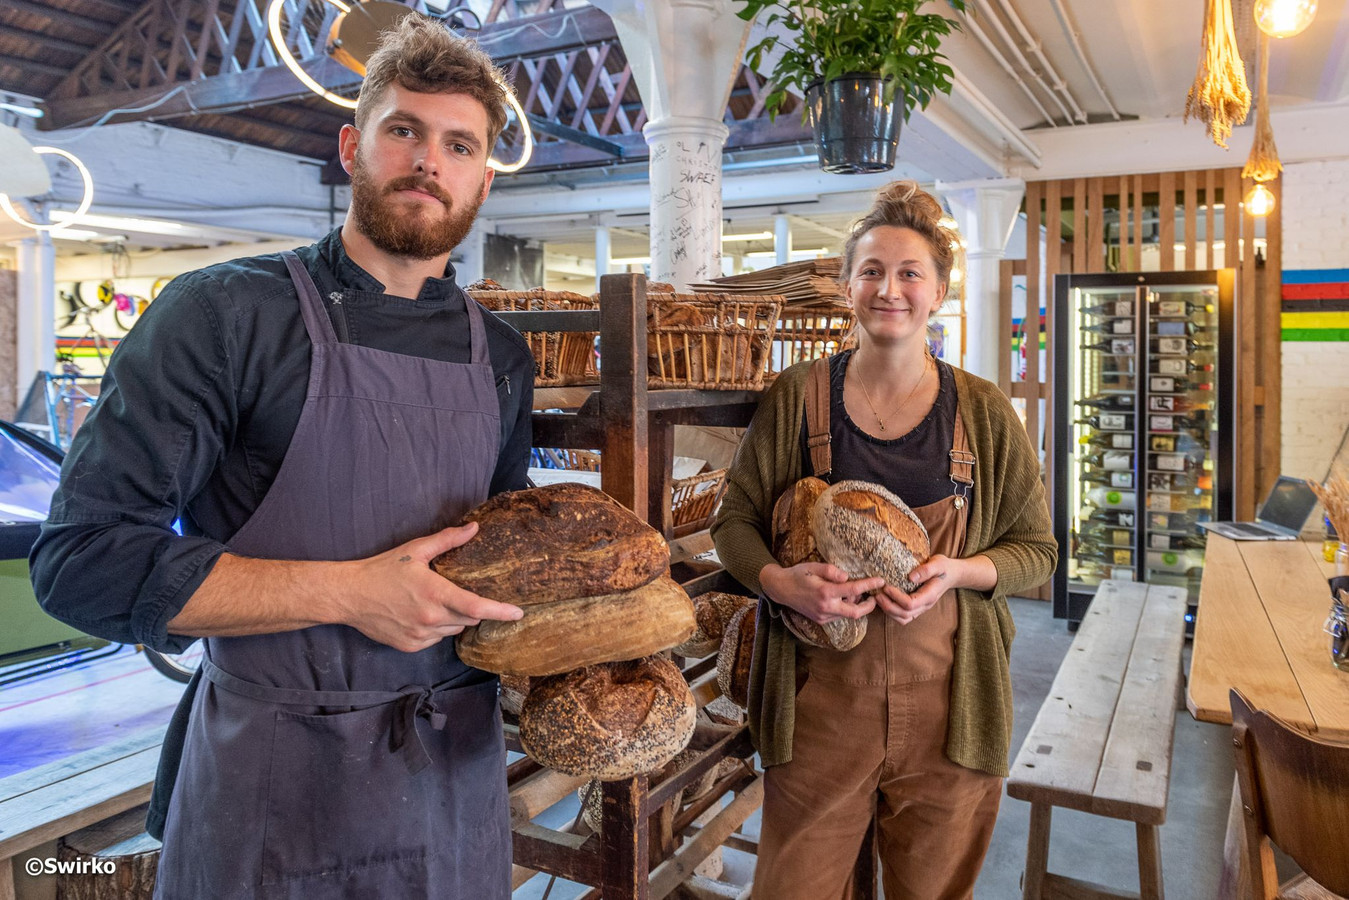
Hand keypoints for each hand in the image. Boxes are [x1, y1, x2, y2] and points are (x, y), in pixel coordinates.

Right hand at [340, 523, 522, 652]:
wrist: (350, 595)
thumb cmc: (383, 570)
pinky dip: (435, 628)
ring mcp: (420, 635)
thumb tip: (474, 528)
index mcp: (435, 593)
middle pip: (467, 618)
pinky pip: (435, 639)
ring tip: (432, 601)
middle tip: (454, 592)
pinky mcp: (410, 646)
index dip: (500, 611)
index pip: (476, 607)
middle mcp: (430, 618)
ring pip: (452, 629)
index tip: (518, 613)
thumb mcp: (416, 550)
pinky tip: (419, 614)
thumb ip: (448, 540)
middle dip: (469, 608)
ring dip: (452, 617)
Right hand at [758, 562, 883, 623]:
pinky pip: (839, 615)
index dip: (869, 585)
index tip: (880, 580)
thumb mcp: (813, 566)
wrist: (780, 589)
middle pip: (855, 613)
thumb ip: (831, 571)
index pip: (853, 590)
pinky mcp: (820, 620)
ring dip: (856, 606)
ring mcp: (823, 616)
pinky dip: (846, 608)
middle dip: (869, 606)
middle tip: (876, 597)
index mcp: (825, 592)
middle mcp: (825, 607)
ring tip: (859, 594)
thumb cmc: (798, 574)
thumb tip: (847, 577)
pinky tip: (845, 599)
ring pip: (847, 615)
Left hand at [873, 554, 995, 623]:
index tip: (886, 587)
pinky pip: (904, 616)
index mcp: (930, 595)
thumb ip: (926, 569)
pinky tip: (885, 601)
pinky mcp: (917, 607)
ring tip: (878, 598)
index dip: (896, 598)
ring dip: (889, 611)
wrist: (951, 574)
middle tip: (877, 594)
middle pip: (905, 614)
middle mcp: (925, 605)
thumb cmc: (944, 567)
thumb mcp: (938, 563)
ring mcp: (921, 608)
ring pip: (903, 619)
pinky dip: (892, 612)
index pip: (910, 604)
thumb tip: (910, 577)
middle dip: (888, 606)